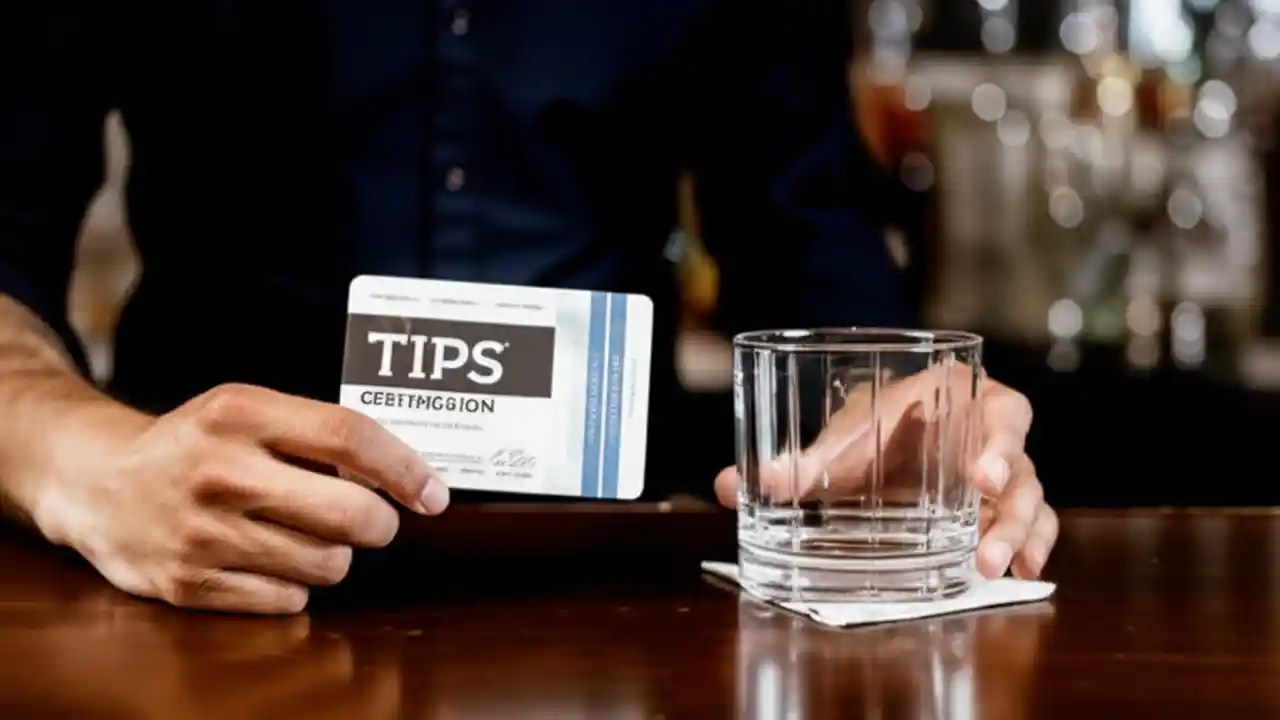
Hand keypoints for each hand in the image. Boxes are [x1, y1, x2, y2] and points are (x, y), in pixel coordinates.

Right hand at [35, 383, 448, 613]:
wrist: (96, 482)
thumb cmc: (194, 444)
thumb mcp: (246, 409)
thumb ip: (317, 431)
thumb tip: (407, 473)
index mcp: (239, 412)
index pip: (349, 437)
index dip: (405, 469)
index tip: (433, 493)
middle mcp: (220, 472)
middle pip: (352, 514)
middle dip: (379, 524)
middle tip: (372, 520)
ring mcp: (202, 533)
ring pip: (328, 565)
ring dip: (333, 555)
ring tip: (301, 533)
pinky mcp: (189, 584)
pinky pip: (288, 600)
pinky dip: (292, 585)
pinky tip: (266, 559)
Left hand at [713, 369, 1055, 579]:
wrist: (882, 439)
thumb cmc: (870, 429)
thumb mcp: (839, 443)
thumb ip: (795, 463)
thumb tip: (729, 486)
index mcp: (959, 396)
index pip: (1000, 412)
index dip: (998, 442)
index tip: (981, 475)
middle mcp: (991, 433)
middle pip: (1021, 464)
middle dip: (1008, 503)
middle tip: (984, 542)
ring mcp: (1004, 474)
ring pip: (1029, 500)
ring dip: (1016, 535)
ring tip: (994, 569)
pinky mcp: (1001, 507)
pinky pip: (1032, 525)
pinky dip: (1031, 547)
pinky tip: (1023, 574)